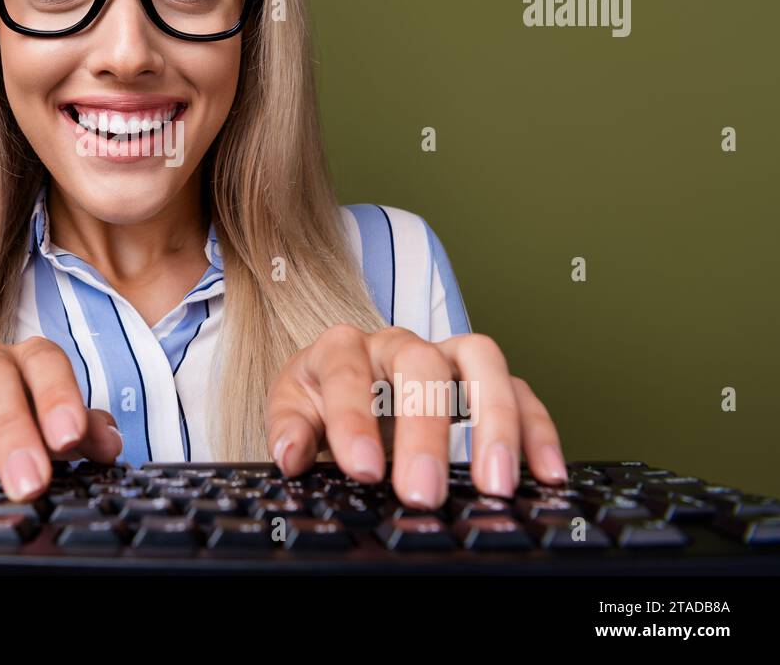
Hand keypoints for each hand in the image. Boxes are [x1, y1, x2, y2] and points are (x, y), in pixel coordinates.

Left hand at [265, 324, 566, 508]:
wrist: (342, 382)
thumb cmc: (319, 397)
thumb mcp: (293, 409)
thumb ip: (290, 430)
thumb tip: (290, 456)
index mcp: (342, 346)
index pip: (347, 371)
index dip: (354, 419)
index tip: (362, 470)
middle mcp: (398, 343)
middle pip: (420, 366)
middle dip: (424, 431)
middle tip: (421, 492)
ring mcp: (445, 356)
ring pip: (482, 362)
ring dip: (494, 421)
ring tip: (494, 484)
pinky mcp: (483, 379)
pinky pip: (520, 391)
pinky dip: (537, 429)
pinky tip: (545, 473)